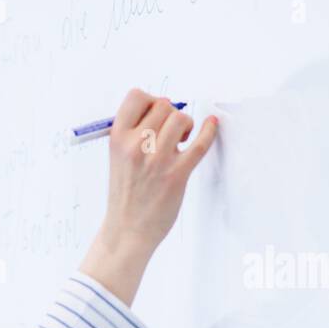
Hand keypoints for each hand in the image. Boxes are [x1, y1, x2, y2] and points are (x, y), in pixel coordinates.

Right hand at [79, 89, 217, 307]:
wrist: (126, 231)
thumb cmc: (124, 195)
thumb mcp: (117, 159)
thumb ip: (133, 134)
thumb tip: (162, 110)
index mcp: (117, 139)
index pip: (136, 97)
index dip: (150, 100)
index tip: (154, 114)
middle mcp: (135, 146)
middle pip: (164, 105)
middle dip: (171, 114)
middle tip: (170, 133)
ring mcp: (157, 160)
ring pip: (181, 119)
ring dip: (186, 125)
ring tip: (181, 140)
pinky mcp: (177, 174)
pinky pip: (200, 143)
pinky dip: (209, 130)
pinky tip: (211, 125)